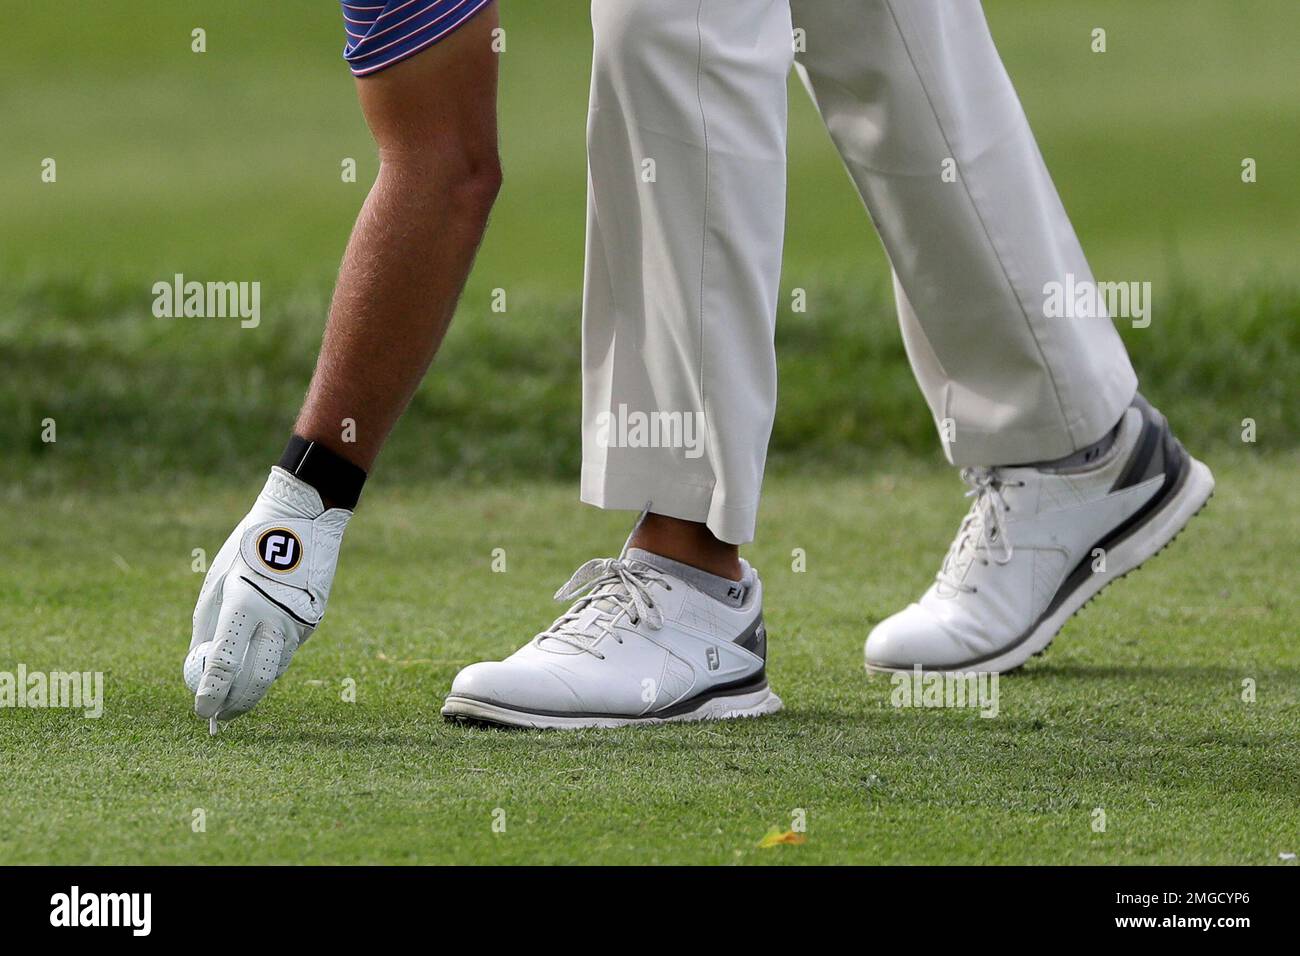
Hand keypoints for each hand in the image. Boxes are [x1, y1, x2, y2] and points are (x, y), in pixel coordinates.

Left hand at [184, 468, 351, 727]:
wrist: (302, 519)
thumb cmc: (246, 550)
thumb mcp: (217, 585)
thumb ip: (209, 629)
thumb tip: (200, 669)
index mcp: (243, 604)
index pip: (224, 663)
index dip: (211, 694)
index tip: (200, 711)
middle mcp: (275, 617)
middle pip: (257, 679)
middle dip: (237, 704)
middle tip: (220, 716)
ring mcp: (300, 621)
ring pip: (276, 670)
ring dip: (255, 687)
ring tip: (235, 697)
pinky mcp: (313, 621)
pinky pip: (287, 651)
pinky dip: (271, 660)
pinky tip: (259, 658)